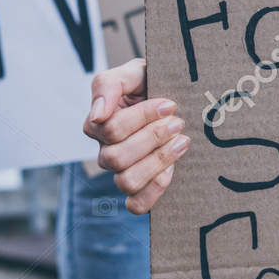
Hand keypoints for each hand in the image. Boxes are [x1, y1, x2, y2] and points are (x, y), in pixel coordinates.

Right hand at [83, 58, 187, 213]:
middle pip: (116, 157)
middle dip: (152, 138)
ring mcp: (120, 173)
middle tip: (177, 122)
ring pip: (126, 182)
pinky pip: (136, 205)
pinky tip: (172, 169)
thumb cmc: (151, 84)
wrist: (178, 99)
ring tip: (181, 141)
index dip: (142, 117)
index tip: (169, 104)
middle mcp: (105, 150)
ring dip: (157, 162)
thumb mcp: (132, 72)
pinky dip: (154, 190)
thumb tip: (97, 115)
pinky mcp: (139, 191)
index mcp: (98, 123)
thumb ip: (107, 85)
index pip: (111, 129)